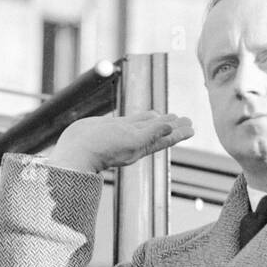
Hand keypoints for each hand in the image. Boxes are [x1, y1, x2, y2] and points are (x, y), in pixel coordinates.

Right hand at [42, 110, 193, 173]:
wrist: (74, 151)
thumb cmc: (102, 148)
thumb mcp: (130, 140)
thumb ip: (151, 133)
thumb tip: (172, 128)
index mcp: (141, 145)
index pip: (165, 138)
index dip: (178, 132)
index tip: (192, 127)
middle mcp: (133, 140)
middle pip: (158, 131)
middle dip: (172, 126)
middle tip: (187, 120)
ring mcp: (121, 134)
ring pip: (145, 125)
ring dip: (158, 121)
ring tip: (170, 116)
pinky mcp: (110, 128)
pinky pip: (131, 121)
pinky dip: (141, 118)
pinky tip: (145, 116)